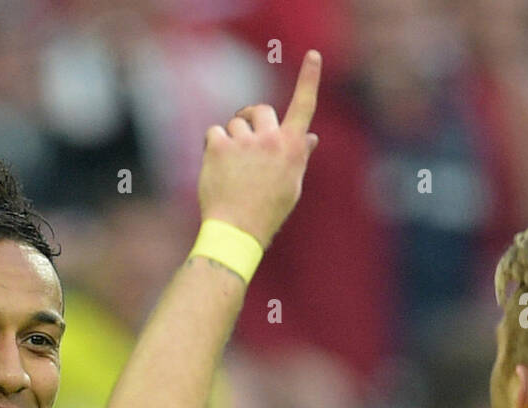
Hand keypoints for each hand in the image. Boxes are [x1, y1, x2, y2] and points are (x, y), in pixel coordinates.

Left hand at [198, 50, 320, 248]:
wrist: (237, 231)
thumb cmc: (267, 211)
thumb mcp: (291, 185)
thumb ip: (298, 155)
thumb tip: (310, 136)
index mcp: (292, 148)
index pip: (304, 106)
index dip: (309, 79)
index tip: (313, 55)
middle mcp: (271, 139)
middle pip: (262, 110)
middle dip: (254, 121)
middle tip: (248, 143)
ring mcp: (244, 141)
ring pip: (236, 122)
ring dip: (233, 138)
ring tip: (233, 167)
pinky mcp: (220, 146)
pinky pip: (215, 132)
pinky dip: (214, 145)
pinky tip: (217, 167)